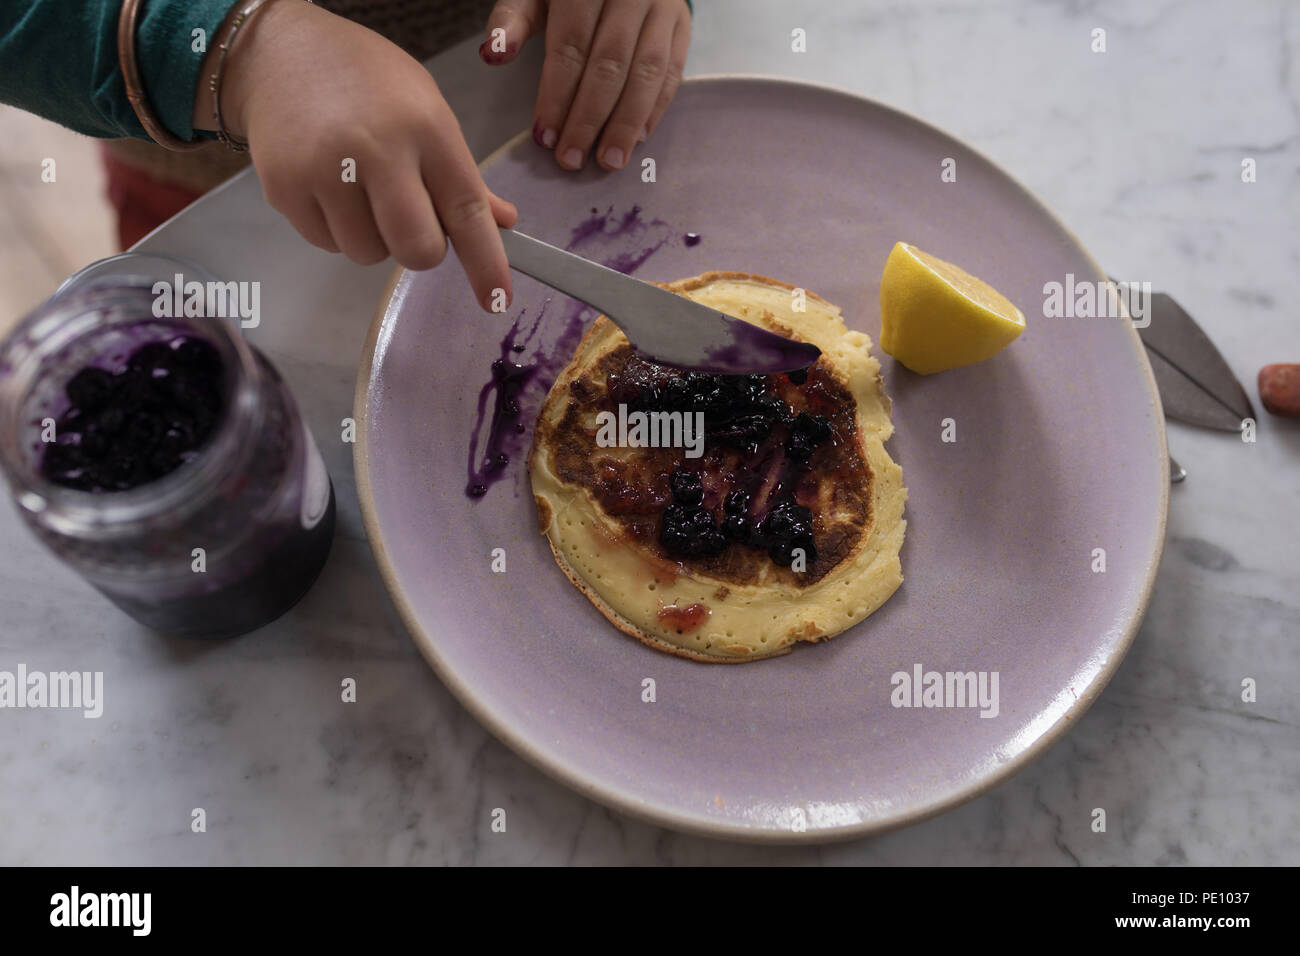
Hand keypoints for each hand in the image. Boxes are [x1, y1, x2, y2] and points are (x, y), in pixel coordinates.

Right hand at [196, 1, 516, 310]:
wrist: (280, 54)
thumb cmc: (367, 84)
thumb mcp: (426, 111)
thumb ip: (461, 175)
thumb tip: (503, 222)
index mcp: (425, 128)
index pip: (466, 209)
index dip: (486, 261)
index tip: (497, 299)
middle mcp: (375, 149)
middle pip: (416, 249)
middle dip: (420, 249)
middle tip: (408, 218)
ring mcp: (324, 171)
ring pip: (369, 254)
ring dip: (372, 237)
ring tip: (358, 188)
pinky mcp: (285, 189)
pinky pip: (327, 244)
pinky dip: (335, 228)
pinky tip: (327, 185)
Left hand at [480, 0, 690, 171]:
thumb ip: (512, 20)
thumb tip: (492, 54)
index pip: (571, 46)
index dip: (558, 96)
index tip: (545, 138)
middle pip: (610, 64)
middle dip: (589, 118)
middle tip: (573, 159)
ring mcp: (662, 7)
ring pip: (646, 72)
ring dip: (626, 123)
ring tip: (609, 160)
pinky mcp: (681, 25)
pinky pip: (672, 72)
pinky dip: (655, 109)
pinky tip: (638, 139)